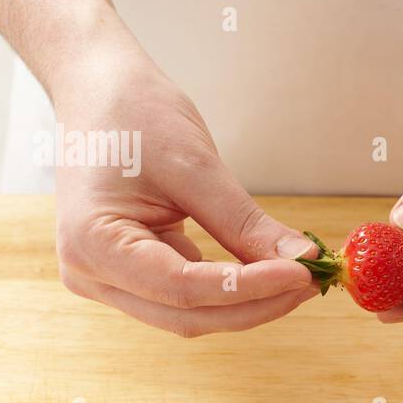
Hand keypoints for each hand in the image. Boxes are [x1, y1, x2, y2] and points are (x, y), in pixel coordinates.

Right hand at [51, 43, 316, 335]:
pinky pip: (184, 294)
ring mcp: (105, 277)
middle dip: (255, 303)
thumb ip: (244, 224)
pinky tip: (268, 271)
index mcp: (92, 244)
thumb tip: (301, 259)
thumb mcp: (194, 166)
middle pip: (186, 314)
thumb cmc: (132, 112)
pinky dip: (229, 286)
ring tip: (298, 276)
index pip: (183, 289)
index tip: (303, 274)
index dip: (250, 288)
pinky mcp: (127, 271)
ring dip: (246, 301)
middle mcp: (90, 272)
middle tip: (312, 281)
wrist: (95, 88)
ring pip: (187, 312)